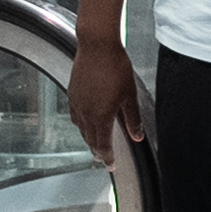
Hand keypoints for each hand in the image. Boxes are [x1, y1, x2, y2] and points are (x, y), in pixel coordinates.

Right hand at [69, 36, 144, 166]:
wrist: (97, 46)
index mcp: (100, 115)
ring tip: (95, 144)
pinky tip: (85, 122)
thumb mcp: (130, 95)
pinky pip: (75, 115)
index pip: (103, 144)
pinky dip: (81, 124)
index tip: (110, 166)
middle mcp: (85, 112)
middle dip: (98, 151)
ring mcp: (76, 102)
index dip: (107, 157)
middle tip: (104, 159)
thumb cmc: (116, 67)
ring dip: (89, 138)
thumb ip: (133, 118)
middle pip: (90, 139)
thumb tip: (138, 136)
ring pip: (81, 128)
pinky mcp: (72, 93)